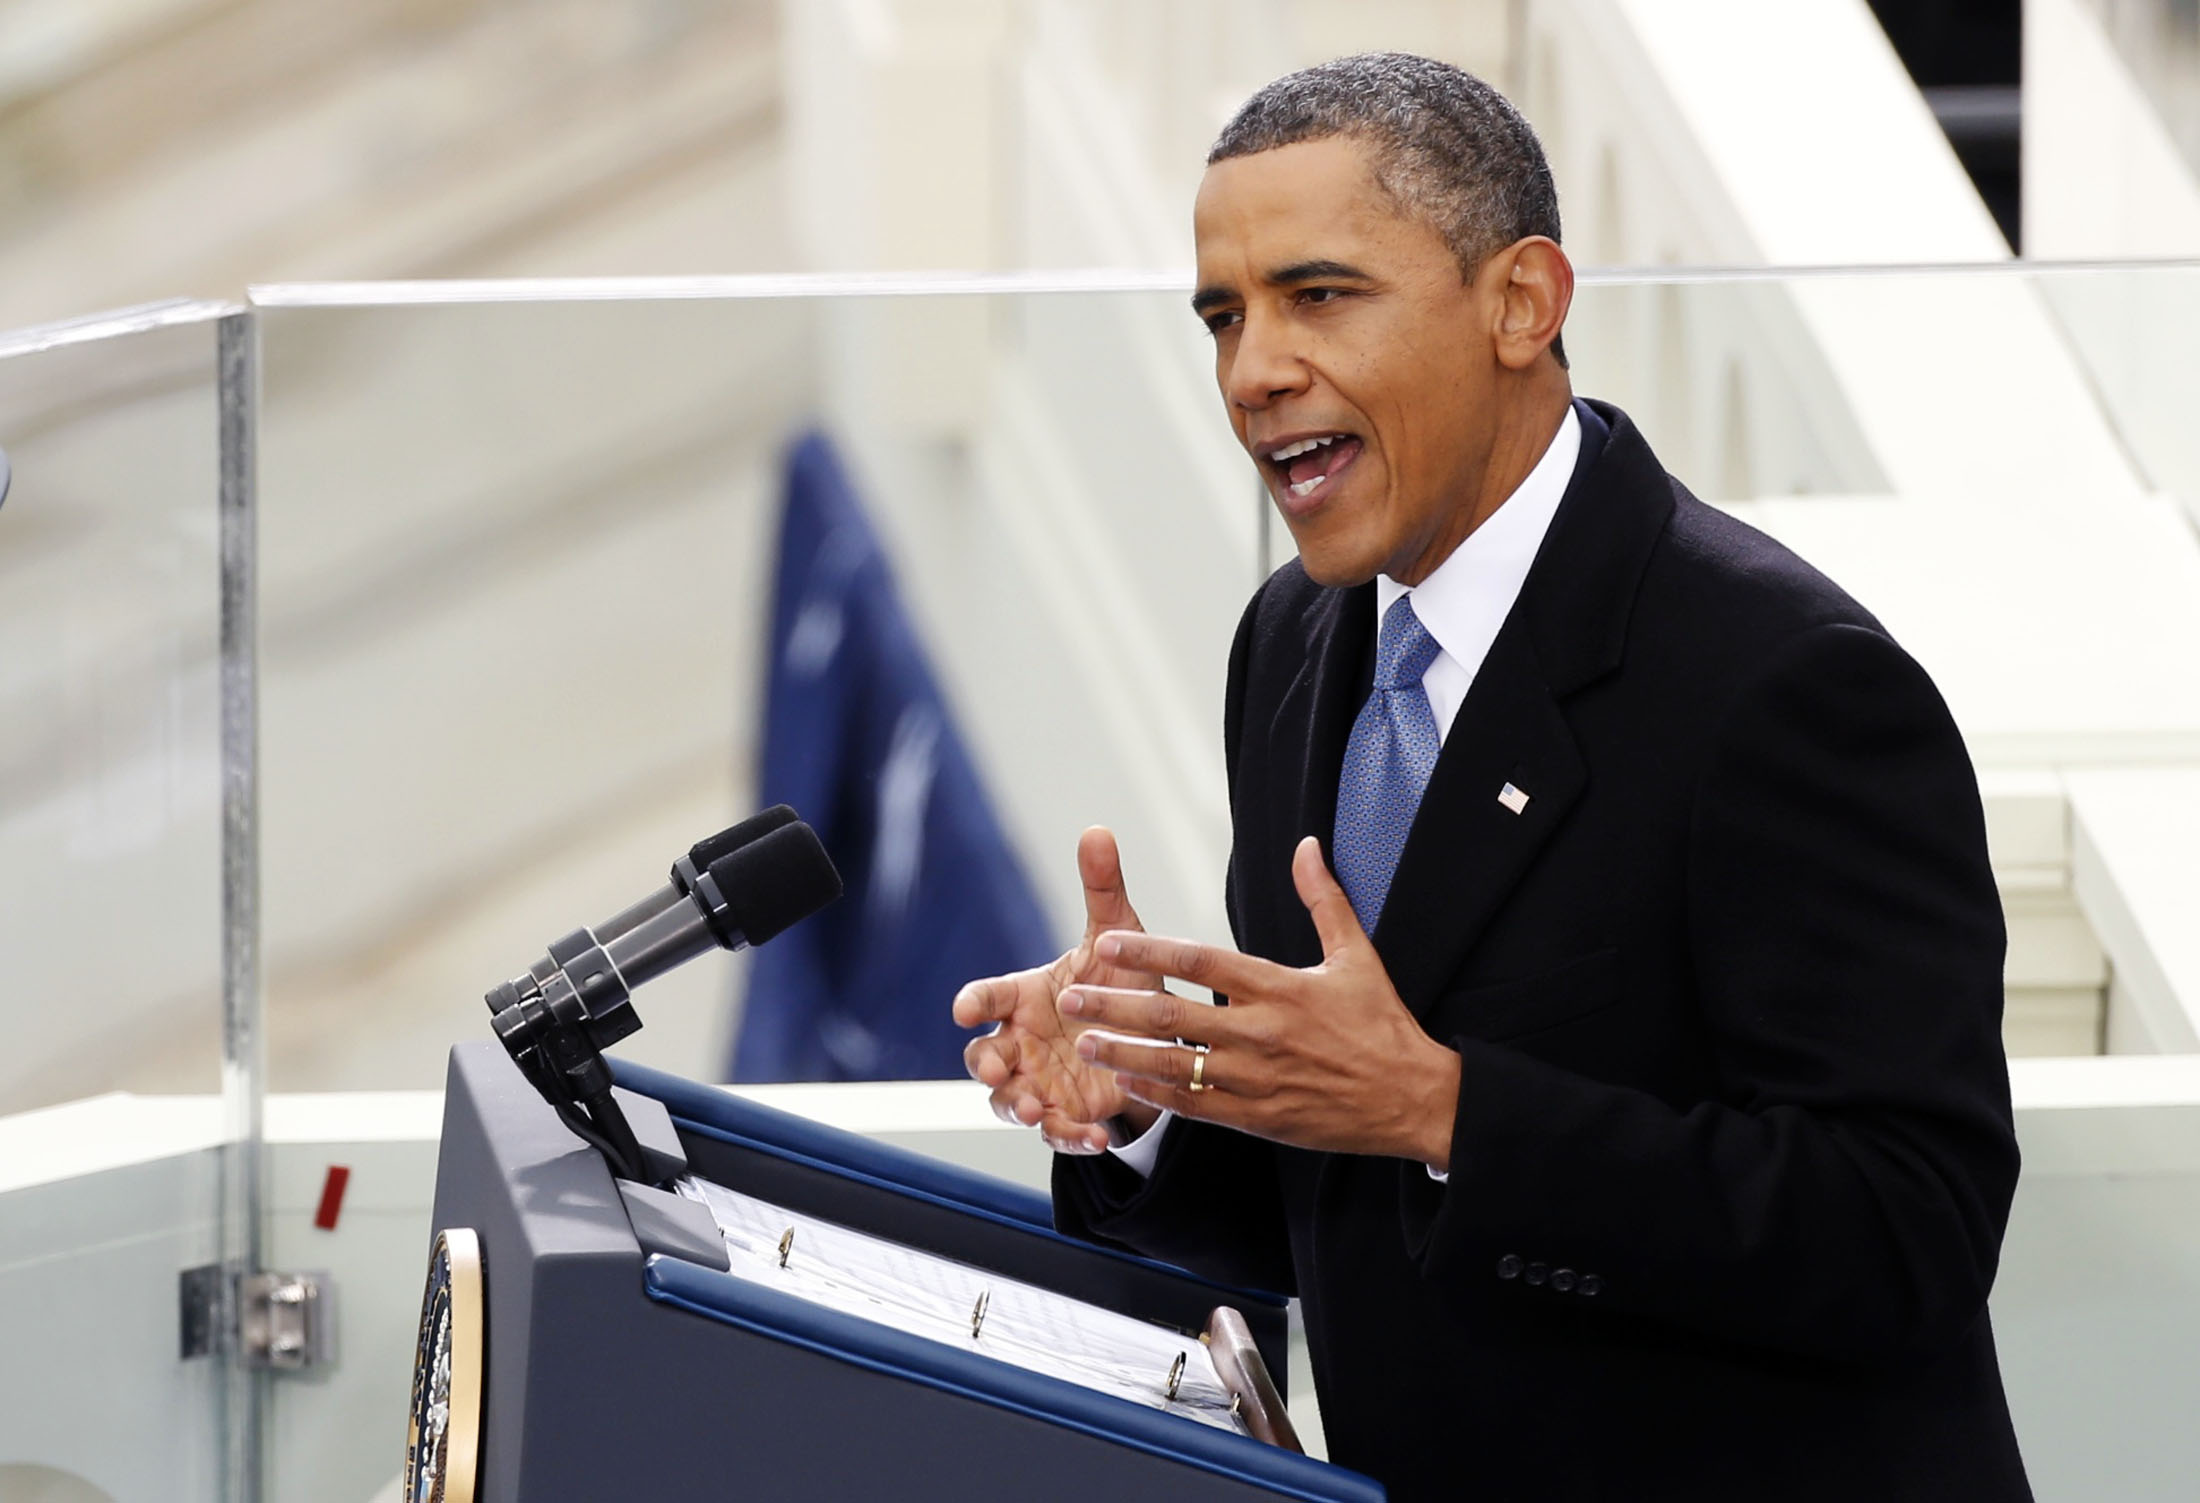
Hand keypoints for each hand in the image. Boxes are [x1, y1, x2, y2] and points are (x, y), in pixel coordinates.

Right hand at [952, 827, 1168, 1153]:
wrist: (1152, 1033)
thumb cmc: (1121, 979)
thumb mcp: (1118, 936)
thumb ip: (1102, 890)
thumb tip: (1097, 830)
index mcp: (1023, 997)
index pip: (986, 997)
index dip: (974, 1003)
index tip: (966, 1008)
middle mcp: (1020, 1041)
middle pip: (982, 1056)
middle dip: (984, 1064)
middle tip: (994, 1069)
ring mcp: (1038, 1081)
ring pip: (1007, 1101)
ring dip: (1013, 1107)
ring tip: (1028, 1111)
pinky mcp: (1065, 1113)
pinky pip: (1057, 1132)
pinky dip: (1069, 1137)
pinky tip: (1094, 1137)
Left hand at [1060, 837, 1461, 1167]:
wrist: (1411, 1099)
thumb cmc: (1382, 1024)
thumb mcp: (1357, 956)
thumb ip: (1324, 899)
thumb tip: (1308, 845)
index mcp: (1279, 988)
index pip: (1200, 962)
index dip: (1149, 952)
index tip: (1107, 943)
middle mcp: (1260, 1032)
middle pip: (1172, 1015)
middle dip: (1115, 1004)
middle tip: (1071, 996)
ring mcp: (1255, 1079)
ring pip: (1174, 1065)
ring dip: (1123, 1054)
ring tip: (1082, 1043)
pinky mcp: (1257, 1118)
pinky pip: (1195, 1107)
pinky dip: (1158, 1096)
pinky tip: (1125, 1085)